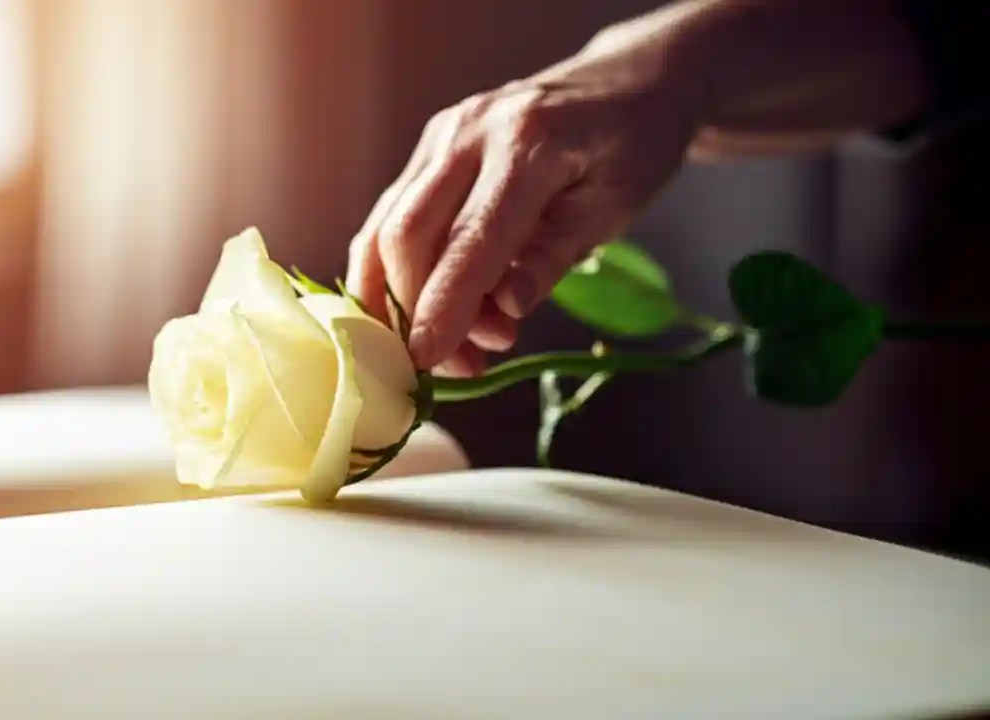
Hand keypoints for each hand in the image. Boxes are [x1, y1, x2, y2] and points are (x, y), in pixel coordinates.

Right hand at [347, 14, 707, 376]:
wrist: (624, 84)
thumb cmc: (630, 148)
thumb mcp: (612, 209)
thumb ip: (553, 258)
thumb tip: (505, 309)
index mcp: (528, 142)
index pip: (470, 239)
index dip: (442, 305)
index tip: (423, 362)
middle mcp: (470, 132)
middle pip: (407, 234)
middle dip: (416, 312)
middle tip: (462, 366)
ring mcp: (441, 136)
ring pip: (385, 229)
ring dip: (403, 302)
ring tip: (463, 346)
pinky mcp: (427, 151)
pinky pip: (392, 220)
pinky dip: (401, 276)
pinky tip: (441, 308)